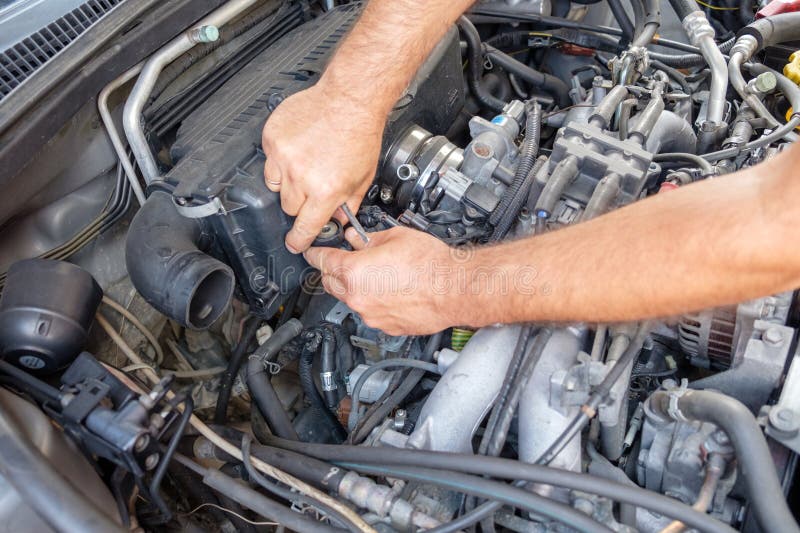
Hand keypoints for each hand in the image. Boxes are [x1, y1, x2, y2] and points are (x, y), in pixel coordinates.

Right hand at [262, 82, 384, 252]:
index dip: (299, 240)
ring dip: (289, 181)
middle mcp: (301, 176)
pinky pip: (269, 160)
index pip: (304, 227)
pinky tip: (299, 148)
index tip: (294, 244)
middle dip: (300, 203)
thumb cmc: (360, 133)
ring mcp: (283, 157)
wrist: (350, 98)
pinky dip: (281, 159)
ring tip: (307, 163)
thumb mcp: (363, 177)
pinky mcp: (272, 139)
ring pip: (275, 186)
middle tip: (313, 185)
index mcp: (325, 190)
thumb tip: (337, 220)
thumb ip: (348, 204)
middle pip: (288, 208)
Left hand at [304, 227, 462, 334]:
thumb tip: (357, 239)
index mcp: (354, 271)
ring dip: (355, 287)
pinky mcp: (386, 326)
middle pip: (329, 283)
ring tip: (377, 274)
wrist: (455, 288)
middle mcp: (357, 297)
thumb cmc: (431, 264)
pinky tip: (391, 290)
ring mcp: (371, 315)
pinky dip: (374, 302)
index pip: (321, 260)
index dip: (315, 253)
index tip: (312, 251)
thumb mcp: (395, 237)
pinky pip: (370, 312)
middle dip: (332, 271)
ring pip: (350, 299)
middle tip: (343, 259)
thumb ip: (368, 239)